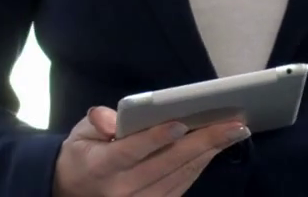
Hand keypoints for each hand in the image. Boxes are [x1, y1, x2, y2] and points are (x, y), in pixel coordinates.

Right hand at [52, 106, 248, 196]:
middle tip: (233, 125)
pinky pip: (182, 186)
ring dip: (209, 153)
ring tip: (232, 133)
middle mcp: (122, 189)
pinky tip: (215, 149)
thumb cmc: (82, 154)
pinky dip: (200, 165)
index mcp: (100, 166)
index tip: (181, 123)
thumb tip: (110, 118)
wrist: (75, 192)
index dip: (156, 137)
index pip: (131, 150)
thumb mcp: (80, 133)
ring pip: (180, 176)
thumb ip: (97, 122)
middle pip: (167, 164)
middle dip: (202, 142)